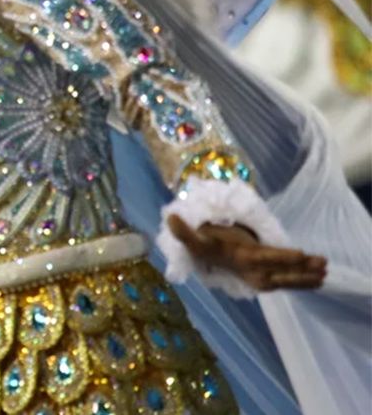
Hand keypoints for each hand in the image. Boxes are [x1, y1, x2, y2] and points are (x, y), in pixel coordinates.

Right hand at [167, 215, 327, 291]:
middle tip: (323, 267)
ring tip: (325, 271)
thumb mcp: (194, 238)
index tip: (300, 254)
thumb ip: (184, 231)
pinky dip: (302, 280)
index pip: (264, 257)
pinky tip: (317, 277)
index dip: (281, 256)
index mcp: (239, 257)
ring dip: (306, 277)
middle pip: (280, 272)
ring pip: (286, 278)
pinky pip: (286, 279)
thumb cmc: (205, 243)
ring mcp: (260, 272)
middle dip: (301, 271)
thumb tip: (171, 217)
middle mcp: (251, 268)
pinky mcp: (266, 272)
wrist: (205, 258)